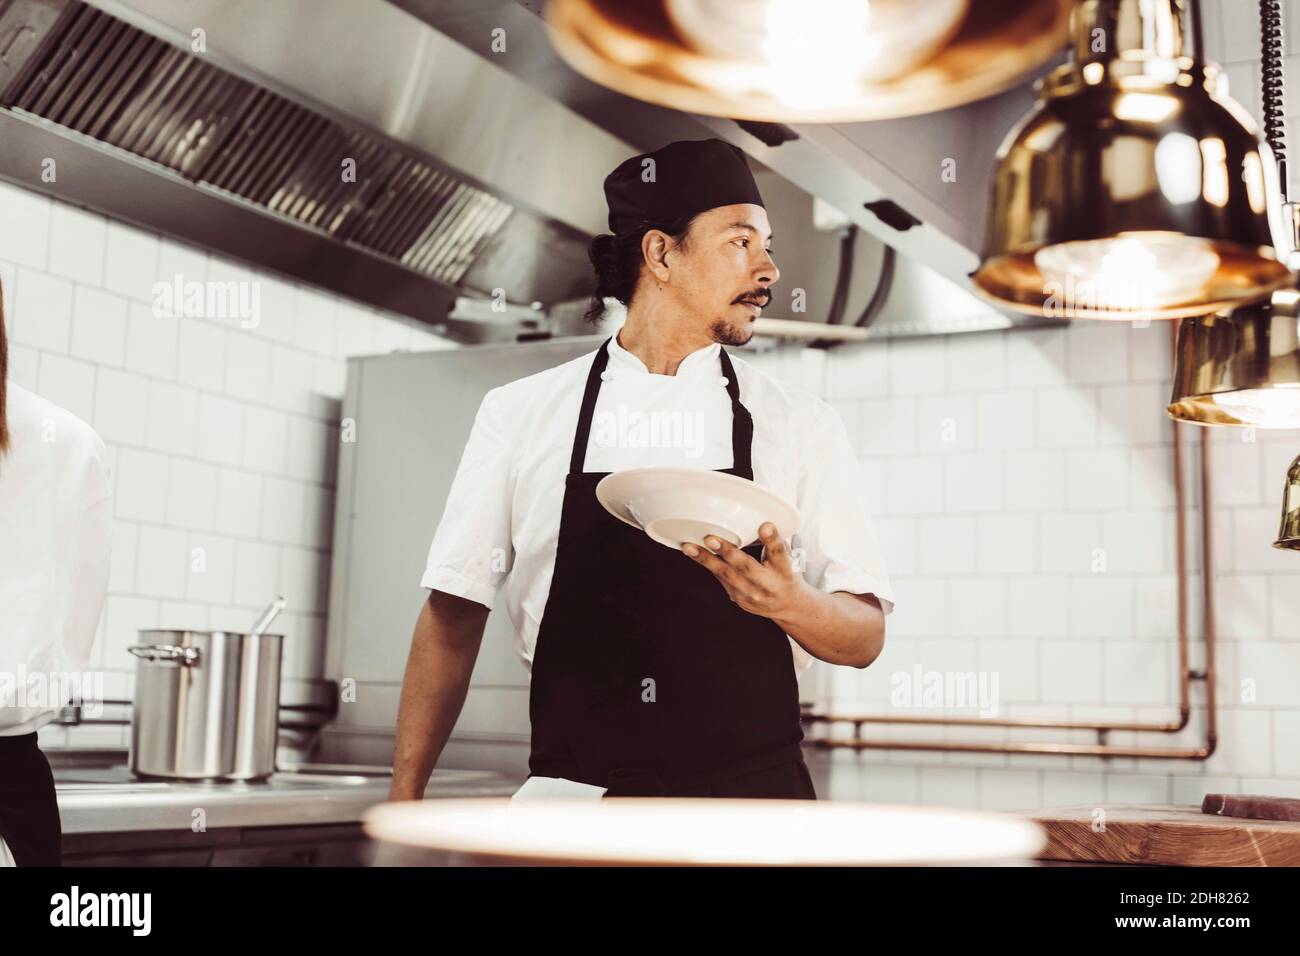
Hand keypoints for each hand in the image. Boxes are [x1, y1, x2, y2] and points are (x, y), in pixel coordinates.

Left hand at [681, 522, 809, 619]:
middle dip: (727, 552)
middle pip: (747, 567)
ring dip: (706, 559)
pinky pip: (721, 579)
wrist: (787, 605)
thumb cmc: (784, 574)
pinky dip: (707, 564)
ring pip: (726, 575)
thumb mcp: (786, 557)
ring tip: (690, 547)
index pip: (779, 553)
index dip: (772, 539)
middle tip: (711, 538)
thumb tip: (758, 520)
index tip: (765, 526)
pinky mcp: (738, 598)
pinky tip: (694, 553)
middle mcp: (768, 584)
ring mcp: (751, 594)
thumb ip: (773, 542)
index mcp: (784, 569)